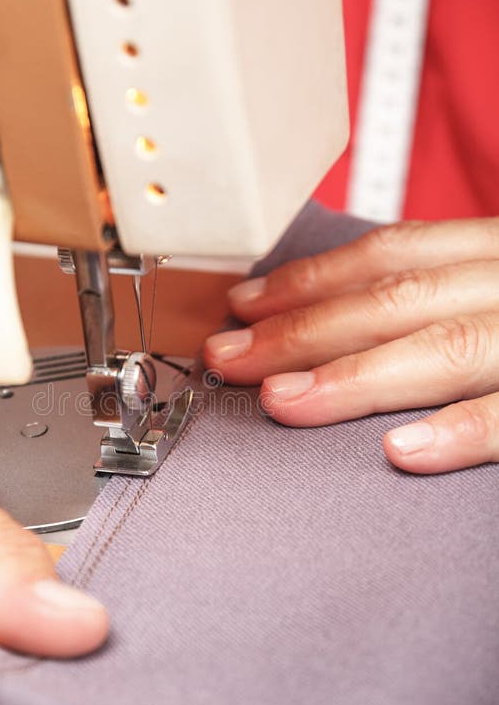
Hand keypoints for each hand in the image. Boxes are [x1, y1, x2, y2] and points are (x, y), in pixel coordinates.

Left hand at [203, 218, 498, 473]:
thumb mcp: (490, 288)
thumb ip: (432, 297)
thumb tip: (329, 322)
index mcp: (495, 254)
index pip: (391, 257)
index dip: (310, 281)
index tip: (244, 305)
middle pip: (398, 301)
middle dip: (303, 330)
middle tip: (231, 358)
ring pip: (445, 348)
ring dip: (354, 376)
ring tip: (283, 399)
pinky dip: (460, 431)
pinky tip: (401, 450)